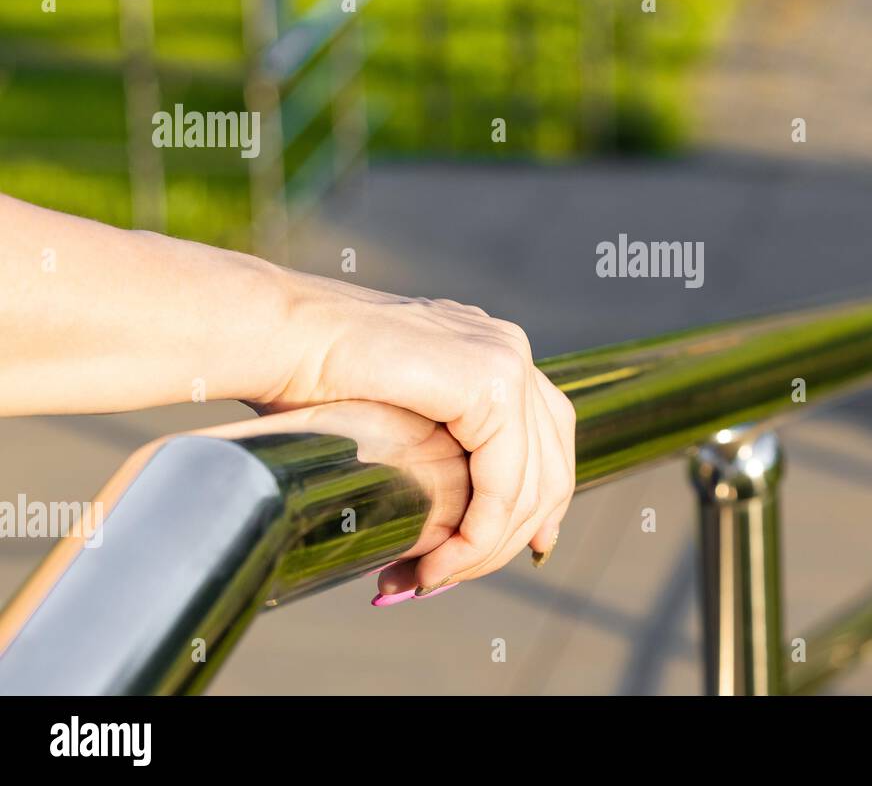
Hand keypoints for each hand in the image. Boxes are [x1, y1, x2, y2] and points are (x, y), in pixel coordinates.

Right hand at [260, 274, 575, 594]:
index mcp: (492, 349)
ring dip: (484, 548)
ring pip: (532, 485)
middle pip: (551, 464)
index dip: (544, 502)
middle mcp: (509, 349)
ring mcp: (507, 359)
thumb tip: (453, 513)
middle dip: (508, 537)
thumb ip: (435, 442)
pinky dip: (477, 535)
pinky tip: (437, 562)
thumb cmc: (307, 378)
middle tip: (447, 577)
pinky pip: (505, 483)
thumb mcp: (393, 412)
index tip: (528, 551)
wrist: (277, 335)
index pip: (548, 436)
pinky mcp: (491, 382)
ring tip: (427, 578)